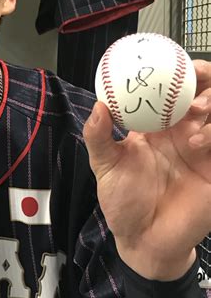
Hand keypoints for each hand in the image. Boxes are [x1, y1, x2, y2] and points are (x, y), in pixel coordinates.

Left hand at [83, 59, 210, 280]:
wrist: (142, 240)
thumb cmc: (122, 201)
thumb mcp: (105, 166)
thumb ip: (98, 136)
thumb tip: (98, 105)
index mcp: (156, 126)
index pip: (170, 90)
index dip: (176, 70)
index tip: (172, 58)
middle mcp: (182, 132)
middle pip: (204, 92)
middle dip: (204, 77)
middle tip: (196, 75)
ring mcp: (204, 149)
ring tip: (197, 111)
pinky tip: (198, 142)